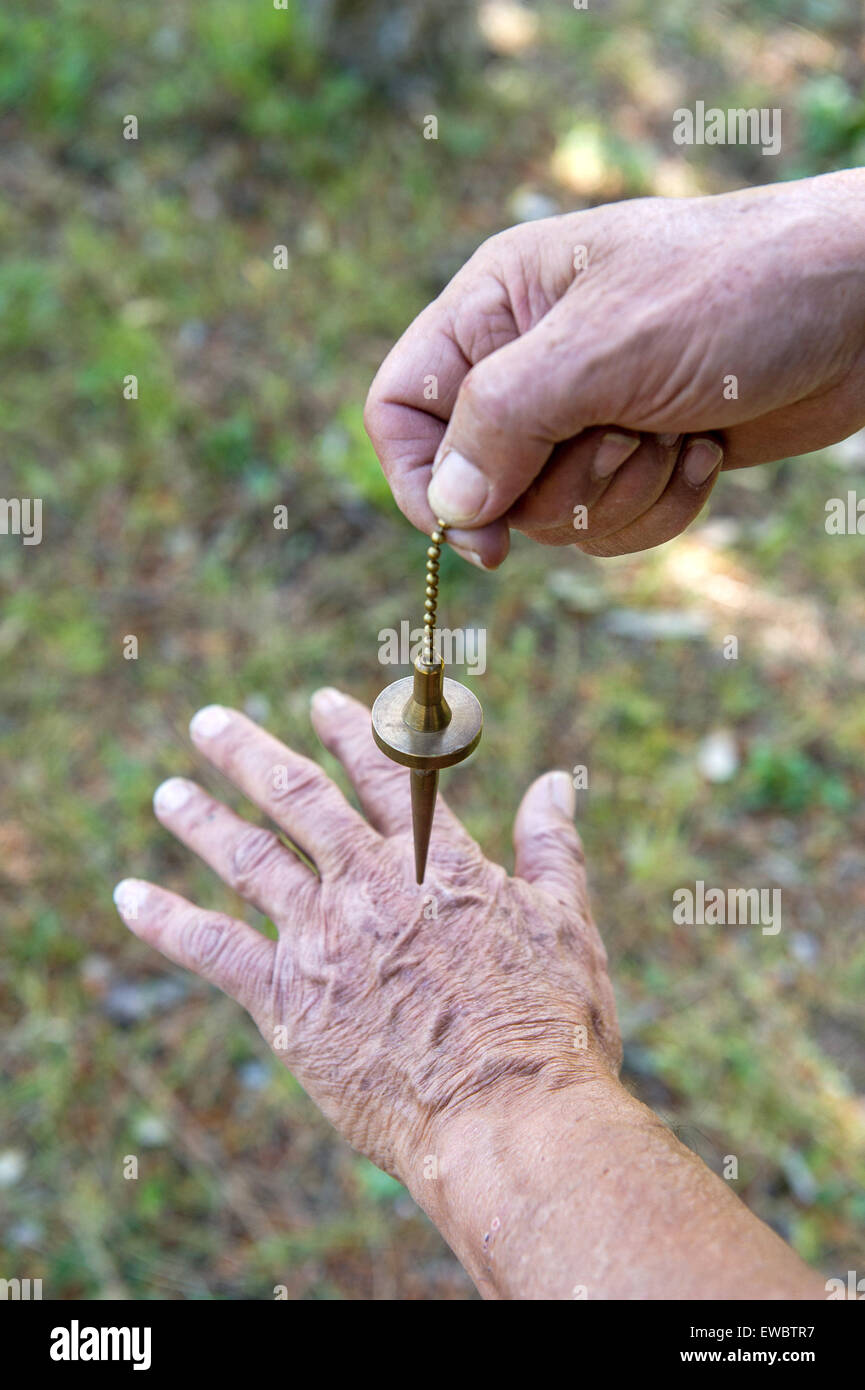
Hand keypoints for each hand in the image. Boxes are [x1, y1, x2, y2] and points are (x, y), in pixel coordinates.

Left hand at [113, 689, 620, 1184]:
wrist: (506, 1115)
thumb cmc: (550, 1026)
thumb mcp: (566, 922)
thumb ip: (553, 846)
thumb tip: (555, 781)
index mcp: (436, 863)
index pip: (382, 775)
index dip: (349, 732)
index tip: (319, 702)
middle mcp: (370, 885)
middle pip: (298, 798)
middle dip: (250, 754)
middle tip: (209, 722)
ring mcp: (323, 939)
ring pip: (248, 860)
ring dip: (203, 820)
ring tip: (168, 792)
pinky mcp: (289, 1002)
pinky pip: (213, 949)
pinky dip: (165, 920)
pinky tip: (129, 896)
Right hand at [364, 169, 864, 563]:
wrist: (861, 309)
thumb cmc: (736, 291)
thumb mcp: (605, 346)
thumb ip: (505, 420)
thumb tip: (451, 507)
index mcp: (495, 308)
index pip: (400, 407)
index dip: (421, 479)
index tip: (480, 531)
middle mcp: (529, 366)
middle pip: (482, 483)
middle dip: (562, 483)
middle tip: (625, 436)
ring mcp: (585, 416)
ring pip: (550, 516)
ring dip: (621, 494)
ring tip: (677, 433)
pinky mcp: (637, 457)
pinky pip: (609, 528)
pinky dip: (661, 507)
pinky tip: (704, 452)